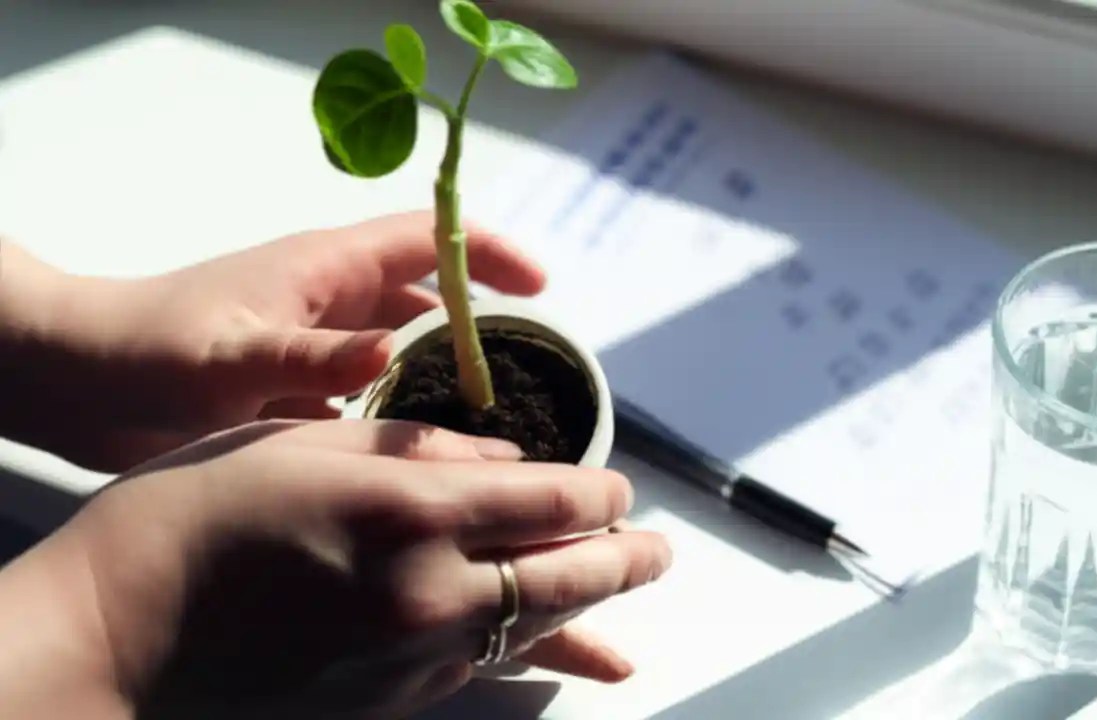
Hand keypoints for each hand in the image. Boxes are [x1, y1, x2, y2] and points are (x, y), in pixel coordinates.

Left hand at [0, 211, 544, 470]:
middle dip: (481, 328)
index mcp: (326, 269)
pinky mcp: (299, 388)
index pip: (429, 239)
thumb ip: (313, 354)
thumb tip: (394, 352)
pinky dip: (401, 418)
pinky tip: (425, 461)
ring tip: (495, 426)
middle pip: (429, 299)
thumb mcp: (232, 356)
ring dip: (444, 379)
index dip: (489, 253)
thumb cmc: (150, 351)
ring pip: (403, 353)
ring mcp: (317, 346)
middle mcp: (333, 302)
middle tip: (531, 381)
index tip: (543, 289)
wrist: (79, 382)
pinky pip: (370, 396)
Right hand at [0, 419, 669, 718]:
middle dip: (627, 558)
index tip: (616, 485)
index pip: (554, 498)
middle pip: (570, 575)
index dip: (601, 490)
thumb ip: (420, 446)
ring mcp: (415, 656)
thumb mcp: (309, 441)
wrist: (120, 633)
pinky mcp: (392, 702)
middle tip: (658, 548)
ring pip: (538, 631)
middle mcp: (431, 589)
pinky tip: (563, 652)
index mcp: (414, 507)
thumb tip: (508, 459)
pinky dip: (530, 652)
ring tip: (631, 591)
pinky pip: (484, 670)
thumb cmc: (199, 513)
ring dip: (594, 609)